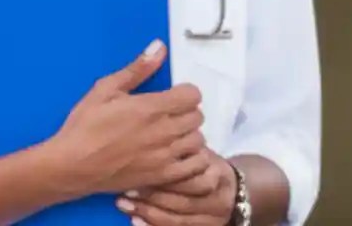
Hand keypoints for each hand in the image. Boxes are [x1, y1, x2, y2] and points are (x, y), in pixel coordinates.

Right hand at [49, 40, 208, 195]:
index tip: (172, 96)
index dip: (184, 92)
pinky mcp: (164, 176)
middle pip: (197, 117)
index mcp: (150, 107)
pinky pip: (196, 166)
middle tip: (168, 114)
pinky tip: (176, 154)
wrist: (73, 165)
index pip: (192, 95)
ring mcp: (166, 156)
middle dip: (186, 111)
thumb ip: (136, 69)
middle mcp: (164, 131)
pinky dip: (192, 158)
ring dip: (188, 134)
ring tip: (171, 135)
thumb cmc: (85, 125)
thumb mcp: (104, 90)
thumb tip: (159, 47)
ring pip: (199, 141)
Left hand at [116, 149, 236, 225]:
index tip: (140, 170)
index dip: (166, 178)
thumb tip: (149, 134)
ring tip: (124, 204)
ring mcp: (212, 218)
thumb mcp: (198, 151)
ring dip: (148, 213)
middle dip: (152, 197)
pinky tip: (135, 220)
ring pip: (178, 219)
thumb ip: (182, 148)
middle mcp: (217, 199)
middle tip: (126, 190)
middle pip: (183, 202)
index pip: (192, 179)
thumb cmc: (203, 163)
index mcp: (217, 174)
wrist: (227, 188)